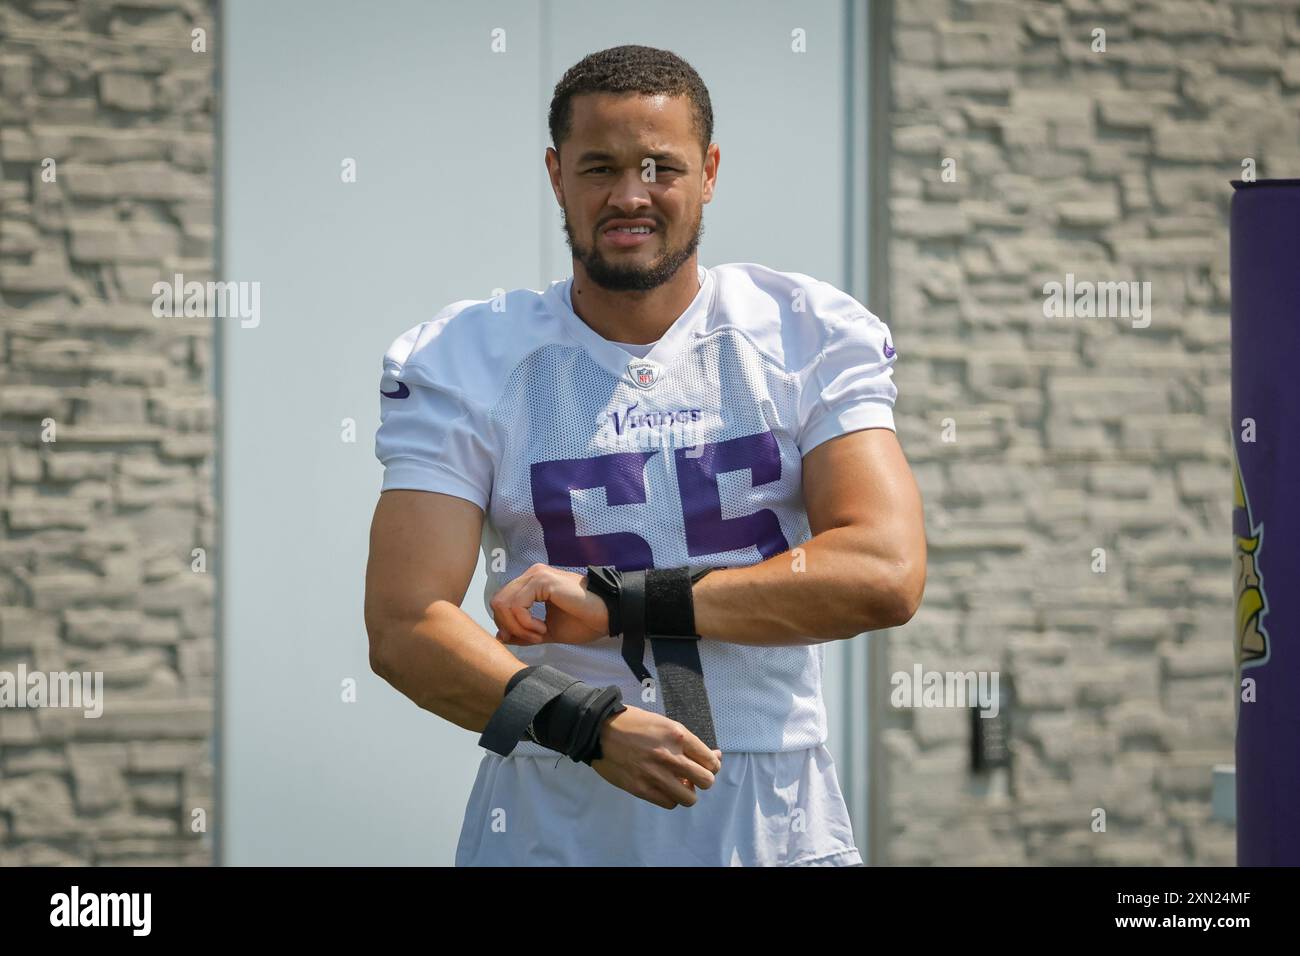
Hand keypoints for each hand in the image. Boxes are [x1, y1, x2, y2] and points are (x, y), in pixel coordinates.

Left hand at [491, 563, 608, 645]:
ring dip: (518, 627)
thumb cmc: (583, 621)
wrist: (608, 615)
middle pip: (497, 603)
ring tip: (539, 635)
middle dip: (510, 627)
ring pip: (503, 604)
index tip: (529, 639)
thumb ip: (522, 632)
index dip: (507, 625)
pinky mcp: (542, 580)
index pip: (502, 603)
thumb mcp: (545, 631)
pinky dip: (525, 623)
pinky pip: (517, 606)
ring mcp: (536, 575)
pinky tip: (543, 629)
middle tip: (533, 639)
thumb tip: (500, 636)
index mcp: (531, 583)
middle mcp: (531, 574)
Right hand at [589, 706, 722, 808]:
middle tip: (693, 776)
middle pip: (706, 781)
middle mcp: (671, 756)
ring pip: (690, 798)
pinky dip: (670, 798)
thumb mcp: (664, 724)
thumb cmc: (633, 723)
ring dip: (687, 792)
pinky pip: (669, 803)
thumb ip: (687, 742)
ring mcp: (656, 775)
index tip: (707, 765)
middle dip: (703, 780)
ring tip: (678, 785)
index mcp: (678, 735)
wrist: (599, 731)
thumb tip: (713, 757)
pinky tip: (663, 788)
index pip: (710, 761)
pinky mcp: (641, 789)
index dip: (712, 765)